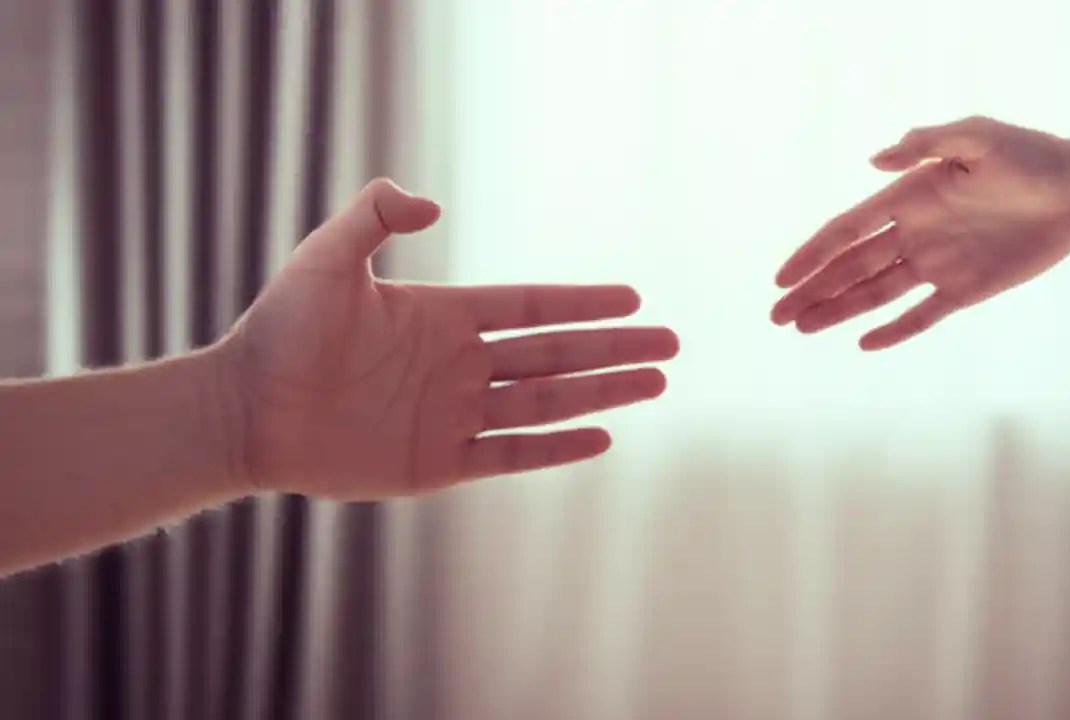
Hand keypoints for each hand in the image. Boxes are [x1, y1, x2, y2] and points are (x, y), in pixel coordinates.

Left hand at [216, 179, 678, 498]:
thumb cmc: (279, 329)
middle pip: (555, 354)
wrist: (242, 411)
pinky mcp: (437, 463)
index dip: (583, 303)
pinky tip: (601, 438)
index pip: (531, 308)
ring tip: (656, 383)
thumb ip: (375, 216)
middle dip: (614, 349)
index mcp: (443, 316)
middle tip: (671, 343)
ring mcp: (451, 415)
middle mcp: (458, 365)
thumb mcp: (326, 257)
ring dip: (602, 393)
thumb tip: (431, 202)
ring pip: (545, 402)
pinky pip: (509, 454)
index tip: (633, 297)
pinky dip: (556, 448)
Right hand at [771, 116, 1069, 349]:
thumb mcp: (978, 137)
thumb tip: (872, 162)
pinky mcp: (964, 289)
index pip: (846, 231)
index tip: (781, 279)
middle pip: (850, 268)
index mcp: (907, 197)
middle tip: (776, 316)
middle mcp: (914, 233)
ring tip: (802, 329)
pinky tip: (864, 343)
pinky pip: (921, 316)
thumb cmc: (1031, 156)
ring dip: (838, 311)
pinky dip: (894, 330)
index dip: (811, 254)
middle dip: (811, 291)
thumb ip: (926, 144)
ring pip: (875, 294)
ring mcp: (937, 263)